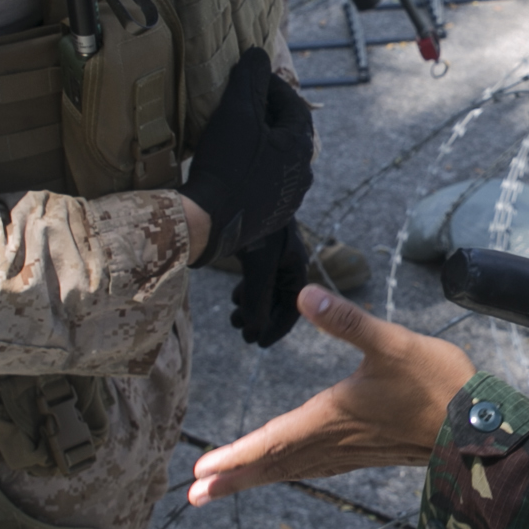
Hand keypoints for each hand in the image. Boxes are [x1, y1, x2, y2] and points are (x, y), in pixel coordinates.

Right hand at [184, 47, 314, 268]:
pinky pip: (272, 184)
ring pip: (282, 160)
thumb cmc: (225, 162)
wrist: (209, 221)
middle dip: (270, 116)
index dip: (274, 88)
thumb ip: (250, 79)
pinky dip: (260, 170)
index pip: (294, 105)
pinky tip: (239, 167)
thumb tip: (259, 53)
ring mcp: (291, 198)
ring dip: (266, 144)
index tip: (254, 78)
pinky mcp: (276, 217)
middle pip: (290, 133)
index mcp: (300, 145)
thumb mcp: (236, 111)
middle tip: (246, 104)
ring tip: (241, 135)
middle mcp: (303, 172)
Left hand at [189, 288, 475, 504]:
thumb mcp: (392, 343)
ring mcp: (352, 451)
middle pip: (274, 464)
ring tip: (223, 490)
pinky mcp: (368, 452)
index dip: (235, 456)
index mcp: (332, 417)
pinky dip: (290, 472)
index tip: (201, 472)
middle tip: (193, 496)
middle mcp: (335, 440)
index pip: (272, 441)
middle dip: (233, 479)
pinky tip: (289, 470)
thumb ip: (347, 321)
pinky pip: (315, 467)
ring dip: (256, 479)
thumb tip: (306, 295)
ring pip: (292, 469)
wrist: (479, 427)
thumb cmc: (437, 384)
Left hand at [230, 223, 308, 347]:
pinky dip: (247, 289)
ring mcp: (272, 249)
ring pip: (266, 286)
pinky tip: (235, 295)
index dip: (276, 328)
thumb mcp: (259, 265)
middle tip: (242, 333)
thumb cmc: (255, 223)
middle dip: (261, 317)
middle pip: (279, 297)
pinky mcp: (256, 242)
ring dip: (252, 305)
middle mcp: (287, 257)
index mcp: (295, 262)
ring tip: (234, 317)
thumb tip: (253, 333)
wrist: (239, 184)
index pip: (293, 305)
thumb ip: (258, 300)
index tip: (258, 344)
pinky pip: (257, 274)